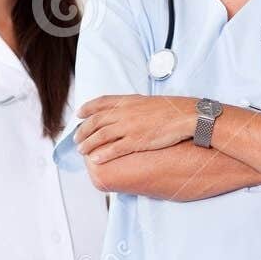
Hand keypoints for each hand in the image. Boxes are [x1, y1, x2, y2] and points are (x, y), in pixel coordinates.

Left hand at [75, 95, 199, 163]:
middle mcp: (124, 112)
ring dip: (88, 144)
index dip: (87, 108)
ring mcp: (129, 127)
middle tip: (76, 138)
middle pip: (96, 121)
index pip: (100, 102)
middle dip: (83, 130)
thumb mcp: (148, 101)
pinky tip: (95, 159)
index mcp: (128, 100)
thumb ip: (134, 105)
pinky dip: (103, 154)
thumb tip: (128, 110)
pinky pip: (114, 149)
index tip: (79, 113)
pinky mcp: (136, 141)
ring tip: (81, 151)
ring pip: (101, 136)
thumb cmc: (171, 109)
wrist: (185, 116)